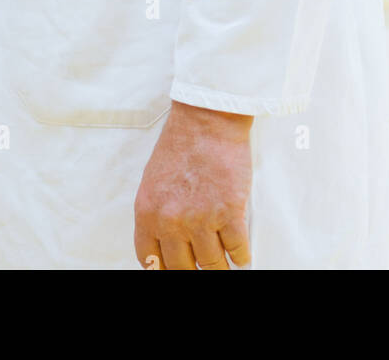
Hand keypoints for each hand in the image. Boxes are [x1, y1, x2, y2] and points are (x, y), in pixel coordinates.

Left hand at [134, 101, 252, 269]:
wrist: (206, 119)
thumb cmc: (180, 144)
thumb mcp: (153, 181)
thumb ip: (156, 213)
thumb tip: (165, 242)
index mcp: (147, 212)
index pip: (149, 260)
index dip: (163, 269)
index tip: (175, 269)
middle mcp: (171, 221)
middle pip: (182, 269)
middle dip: (194, 268)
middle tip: (204, 263)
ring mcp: (200, 219)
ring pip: (212, 264)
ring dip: (221, 264)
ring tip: (225, 259)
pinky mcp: (229, 212)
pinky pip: (238, 251)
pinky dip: (241, 255)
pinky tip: (240, 251)